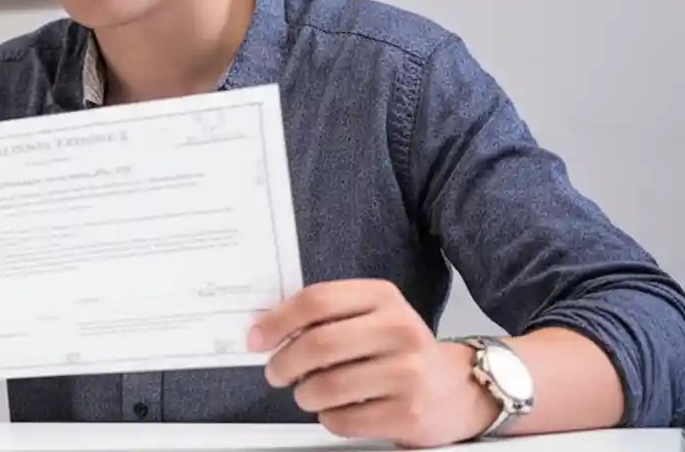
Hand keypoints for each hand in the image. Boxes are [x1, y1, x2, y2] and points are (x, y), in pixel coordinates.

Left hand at [248, 280, 497, 448]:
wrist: (460, 389)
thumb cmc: (401, 351)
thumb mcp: (372, 316)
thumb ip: (326, 315)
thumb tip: (266, 328)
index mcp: (383, 297)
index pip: (316, 300)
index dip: (277, 321)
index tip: (257, 338)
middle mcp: (399, 330)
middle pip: (317, 345)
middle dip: (283, 364)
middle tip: (276, 372)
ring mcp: (407, 373)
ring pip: (325, 387)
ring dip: (304, 395)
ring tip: (309, 394)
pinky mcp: (408, 413)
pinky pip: (341, 420)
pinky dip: (328, 418)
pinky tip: (339, 410)